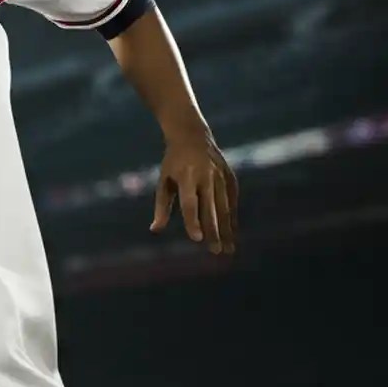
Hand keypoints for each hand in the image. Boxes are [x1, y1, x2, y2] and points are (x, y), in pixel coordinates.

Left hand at [149, 133, 238, 254]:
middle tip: (215, 251)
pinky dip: (231, 216)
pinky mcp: (230, 176)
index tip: (197, 239)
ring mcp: (220, 176)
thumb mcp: (164, 180)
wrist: (192, 134)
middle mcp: (206, 176)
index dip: (193, 221)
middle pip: (210, 208)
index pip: (190, 204)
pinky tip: (231, 232)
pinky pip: (231, 200)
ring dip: (226, 229)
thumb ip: (161, 206)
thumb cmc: (173, 162)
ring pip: (224, 206)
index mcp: (186, 176)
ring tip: (227, 249)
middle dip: (214, 231)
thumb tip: (155, 230)